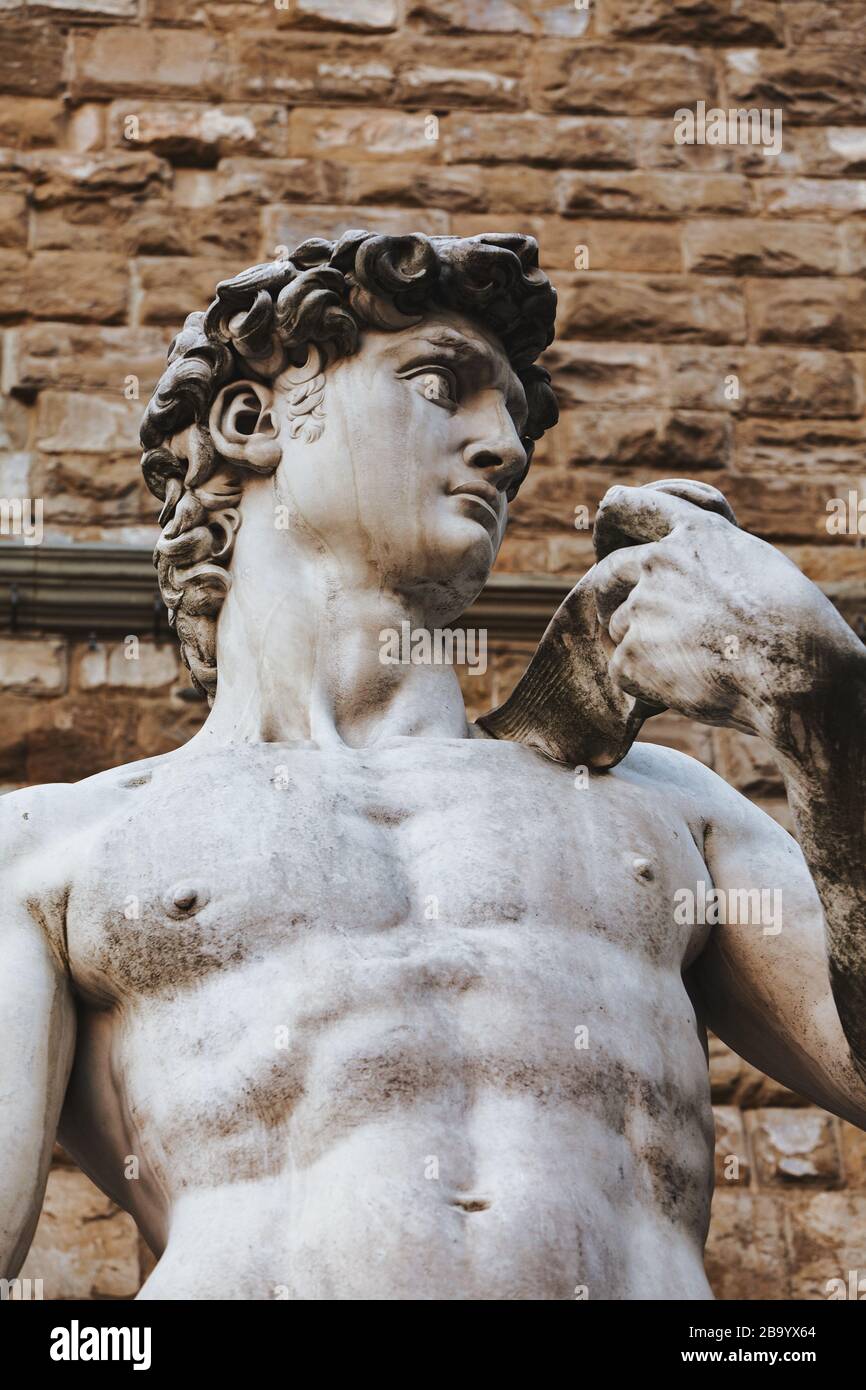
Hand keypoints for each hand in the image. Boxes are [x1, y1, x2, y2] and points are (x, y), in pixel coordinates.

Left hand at [589, 479, 859, 736]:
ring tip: (692, 663)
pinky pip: (623, 669)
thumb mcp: (757, 563)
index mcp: (693, 532)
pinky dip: (646, 683)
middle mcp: (659, 561)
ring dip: (643, 644)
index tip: (607, 522)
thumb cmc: (794, 624)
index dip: (617, 518)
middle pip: (610, 573)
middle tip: (642, 622)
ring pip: (620, 625)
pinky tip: (685, 688)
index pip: (633, 507)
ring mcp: (641, 608)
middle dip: (616, 595)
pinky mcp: (631, 656)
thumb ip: (709, 555)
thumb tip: (685, 564)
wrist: (797, 674)